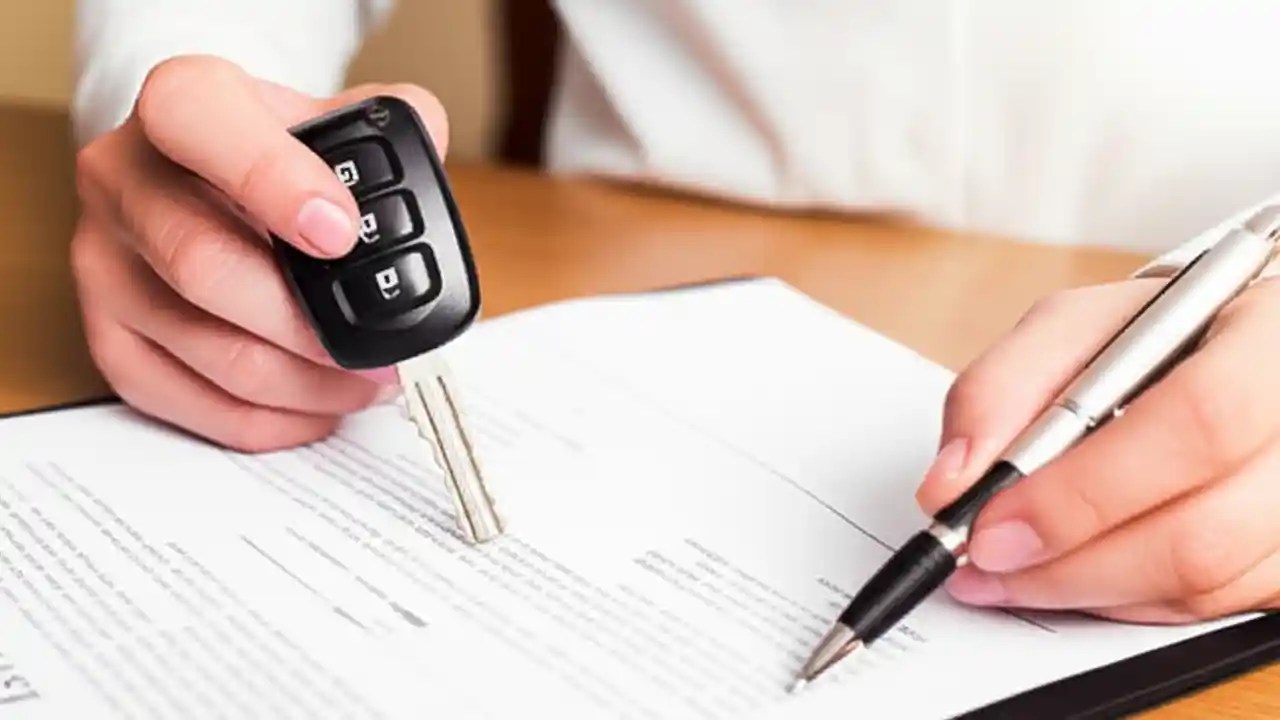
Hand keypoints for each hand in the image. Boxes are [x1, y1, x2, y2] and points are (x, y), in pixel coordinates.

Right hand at [71, 55, 448, 450]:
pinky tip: (318, 407)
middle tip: (380, 351)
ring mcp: (105, 262)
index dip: (272, 182)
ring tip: (369, 382)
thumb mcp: (341, 117)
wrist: (209, 174)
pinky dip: (267, 419)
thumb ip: (397, 125)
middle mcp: (124, 177)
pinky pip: (186, 402)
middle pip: (203, 265)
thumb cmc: (282, 152)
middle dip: (308, 324)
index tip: (341, 234)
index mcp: (180, 104)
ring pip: (206, 349)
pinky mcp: (108, 335)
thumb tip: (429, 161)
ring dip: (305, 384)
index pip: (200, 124)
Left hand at [915, 274, 1279, 622]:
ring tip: (1009, 574)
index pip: (1198, 423)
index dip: (1086, 490)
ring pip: (1207, 585)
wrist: (1229, 354)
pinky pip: (1211, 607)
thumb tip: (950, 484)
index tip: (992, 524)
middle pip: (1203, 531)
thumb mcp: (1070, 329)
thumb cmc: (1153, 337)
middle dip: (1070, 562)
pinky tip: (1076, 573)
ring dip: (1087, 591)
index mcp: (1270, 337)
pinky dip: (1126, 600)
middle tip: (984, 563)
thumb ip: (1000, 390)